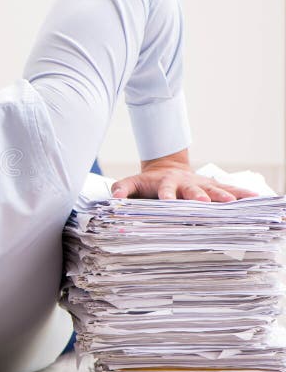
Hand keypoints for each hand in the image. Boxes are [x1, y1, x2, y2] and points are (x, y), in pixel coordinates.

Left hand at [110, 149, 257, 201]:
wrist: (166, 167)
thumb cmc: (148, 182)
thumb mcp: (133, 182)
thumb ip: (123, 188)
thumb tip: (114, 197)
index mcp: (166, 184)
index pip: (165, 190)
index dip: (166, 196)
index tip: (167, 202)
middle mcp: (186, 183)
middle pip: (192, 190)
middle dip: (198, 196)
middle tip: (203, 203)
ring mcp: (201, 184)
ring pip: (213, 190)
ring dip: (223, 196)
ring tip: (233, 203)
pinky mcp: (213, 186)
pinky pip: (230, 189)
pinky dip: (243, 194)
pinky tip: (257, 199)